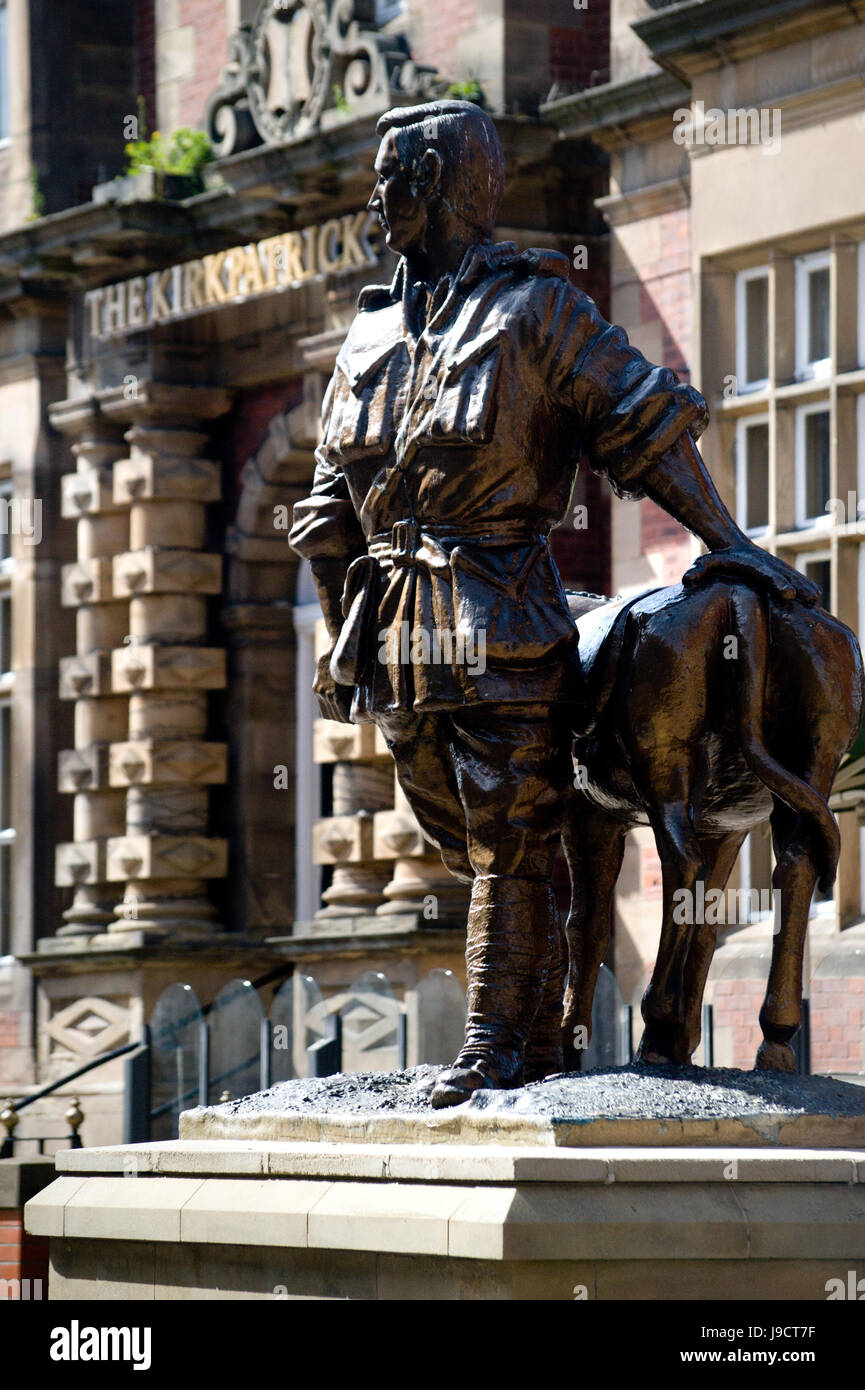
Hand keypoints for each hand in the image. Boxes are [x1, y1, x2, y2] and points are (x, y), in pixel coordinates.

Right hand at [313, 650, 354, 723]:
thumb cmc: (351, 665)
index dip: (349, 720)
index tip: (354, 720)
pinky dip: (328, 708)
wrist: (335, 651)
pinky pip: (321, 704)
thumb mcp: (354, 682)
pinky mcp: (316, 687)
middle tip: (350, 720)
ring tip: (342, 715)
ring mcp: (320, 692)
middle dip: (343, 720)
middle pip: (335, 716)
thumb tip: (358, 706)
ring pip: (326, 712)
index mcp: (338, 697)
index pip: (343, 716)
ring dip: (334, 715)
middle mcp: (327, 696)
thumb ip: (353, 695)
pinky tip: (334, 707)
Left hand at [682, 546, 820, 606]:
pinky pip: (792, 580)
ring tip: (816, 600)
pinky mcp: (776, 573)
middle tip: (813, 600)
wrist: (727, 542)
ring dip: (804, 587)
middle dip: (799, 586)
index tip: (789, 594)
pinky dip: (802, 587)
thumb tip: (686, 580)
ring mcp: (774, 568)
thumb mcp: (704, 563)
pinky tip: (812, 601)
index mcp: (753, 563)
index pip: (768, 574)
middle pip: (786, 575)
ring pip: (793, 577)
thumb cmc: (715, 558)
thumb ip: (696, 571)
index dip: (779, 584)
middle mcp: (768, 564)